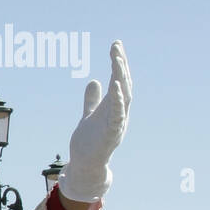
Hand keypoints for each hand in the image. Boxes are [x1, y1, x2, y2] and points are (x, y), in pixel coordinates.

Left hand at [57, 41, 131, 202]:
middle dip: (121, 65)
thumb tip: (94, 80)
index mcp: (115, 107)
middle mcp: (120, 113)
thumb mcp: (89, 115)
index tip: (115, 45)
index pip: (120, 80)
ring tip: (117, 61)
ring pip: (123, 97)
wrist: (86, 164)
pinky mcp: (110, 134)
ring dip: (121, 78)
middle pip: (124, 85)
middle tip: (116, 47)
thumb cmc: (90, 141)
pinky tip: (114, 86)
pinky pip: (117, 115)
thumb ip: (92, 99)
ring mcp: (117, 123)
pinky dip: (117, 100)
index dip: (119, 63)